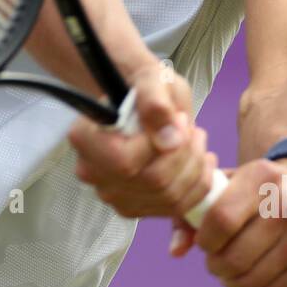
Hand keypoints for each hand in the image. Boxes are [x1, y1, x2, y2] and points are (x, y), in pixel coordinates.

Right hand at [67, 63, 219, 220]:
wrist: (137, 97)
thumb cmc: (142, 83)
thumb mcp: (152, 78)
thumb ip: (156, 102)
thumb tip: (168, 140)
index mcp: (85, 137)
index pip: (125, 161)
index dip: (161, 145)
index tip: (178, 118)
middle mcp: (92, 172)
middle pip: (152, 183)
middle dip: (186, 155)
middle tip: (192, 129)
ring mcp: (111, 194)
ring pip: (168, 198)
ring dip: (195, 169)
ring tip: (197, 140)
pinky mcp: (132, 206)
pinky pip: (174, 208)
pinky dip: (197, 186)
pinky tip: (200, 160)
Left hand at [168, 157, 286, 286]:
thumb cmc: (261, 191)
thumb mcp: (230, 186)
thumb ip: (193, 213)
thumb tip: (175, 251)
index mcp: (262, 177)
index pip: (220, 221)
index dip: (205, 241)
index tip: (205, 243)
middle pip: (235, 256)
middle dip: (216, 267)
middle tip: (216, 264)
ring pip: (253, 279)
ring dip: (232, 284)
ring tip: (230, 276)